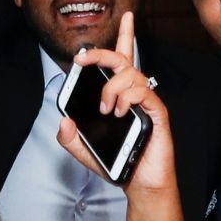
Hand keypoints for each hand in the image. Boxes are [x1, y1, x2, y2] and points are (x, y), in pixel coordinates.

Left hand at [61, 14, 176, 199]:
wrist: (140, 184)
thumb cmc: (119, 162)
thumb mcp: (85, 151)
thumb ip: (70, 138)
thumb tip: (63, 121)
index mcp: (121, 95)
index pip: (123, 59)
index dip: (122, 36)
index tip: (96, 37)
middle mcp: (135, 93)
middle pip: (122, 59)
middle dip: (100, 53)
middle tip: (82, 58)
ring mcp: (147, 101)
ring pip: (130, 74)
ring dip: (111, 87)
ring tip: (105, 108)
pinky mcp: (157, 112)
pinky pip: (142, 92)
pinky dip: (126, 98)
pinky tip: (118, 112)